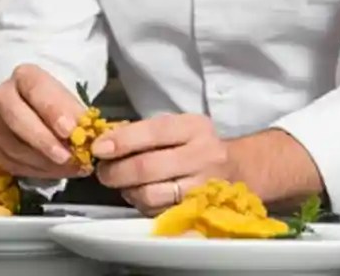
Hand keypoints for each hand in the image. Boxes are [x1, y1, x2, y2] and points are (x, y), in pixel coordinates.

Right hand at [0, 64, 86, 179]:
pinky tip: (57, 171)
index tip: (69, 129)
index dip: (52, 110)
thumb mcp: (71, 102)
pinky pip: (12, 164)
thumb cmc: (57, 105)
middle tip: (67, 156)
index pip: (35, 88)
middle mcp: (1, 96)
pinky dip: (38, 170)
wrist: (35, 112)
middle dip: (44, 140)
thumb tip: (90, 141)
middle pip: (16, 117)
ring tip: (71, 167)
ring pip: (13, 146)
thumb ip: (78, 117)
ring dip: (44, 161)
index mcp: (24, 76)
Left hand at [92, 113, 233, 214]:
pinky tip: (142, 196)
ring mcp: (202, 186)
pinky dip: (142, 206)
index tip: (99, 148)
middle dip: (116, 171)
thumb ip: (145, 132)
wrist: (240, 169)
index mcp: (194, 127)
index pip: (154, 131)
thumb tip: (106, 142)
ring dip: (128, 191)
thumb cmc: (198, 146)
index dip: (123, 140)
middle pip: (148, 166)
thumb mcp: (180, 128)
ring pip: (151, 194)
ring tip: (123, 185)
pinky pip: (159, 212)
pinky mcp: (198, 211)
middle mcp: (203, 155)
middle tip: (103, 172)